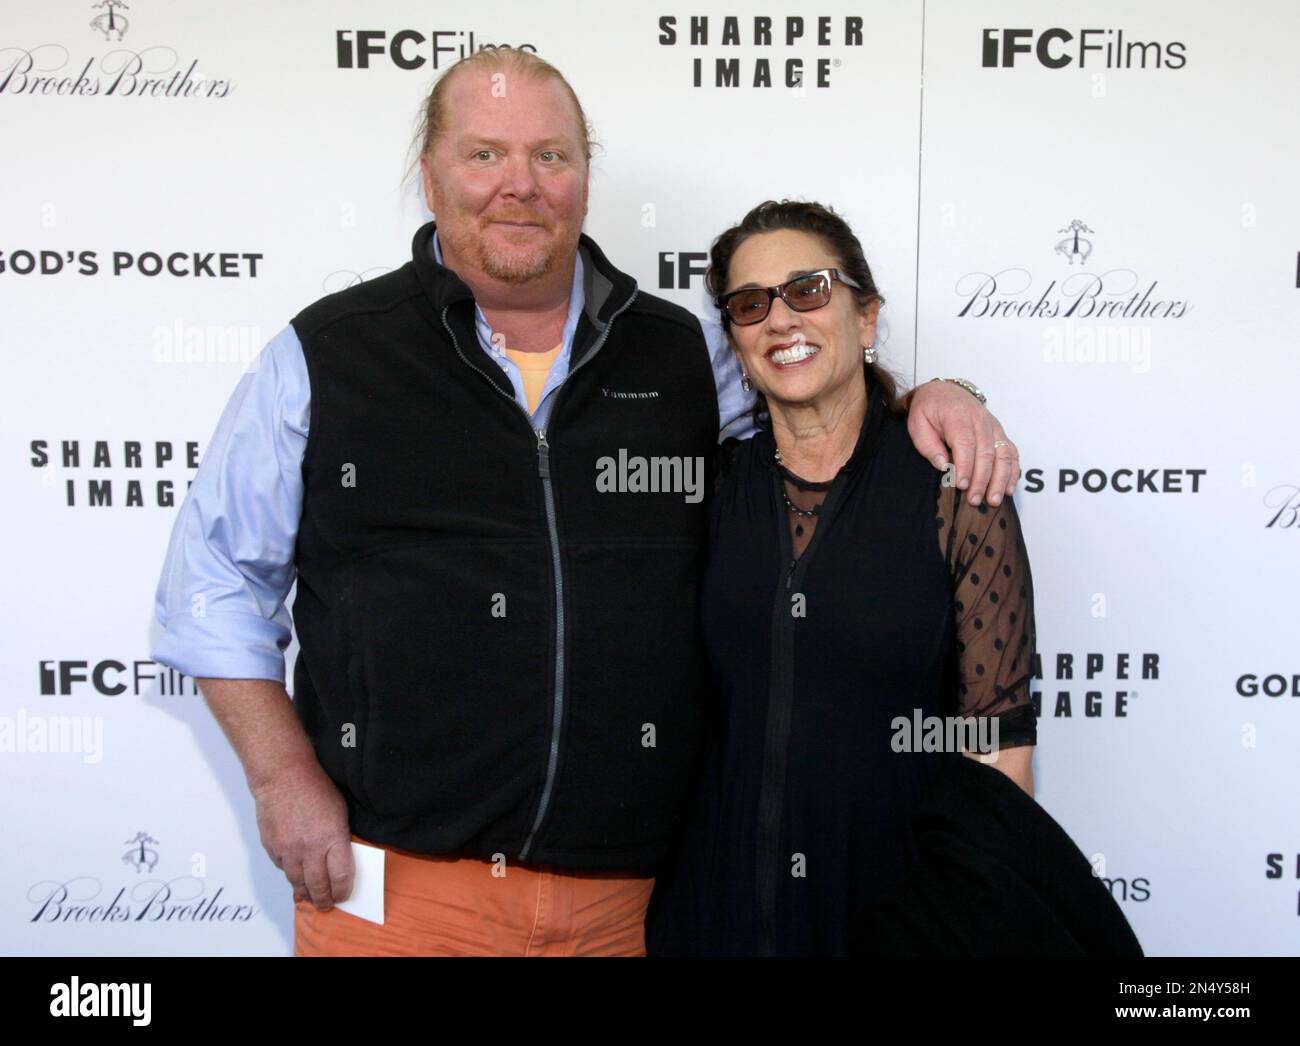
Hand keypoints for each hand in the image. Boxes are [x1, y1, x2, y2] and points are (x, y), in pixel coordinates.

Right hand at [251, 760, 354, 910]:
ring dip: (306, 892)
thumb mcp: (340, 812)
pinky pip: (282, 868)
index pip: (341, 876)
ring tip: (311, 896)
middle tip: (327, 905)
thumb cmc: (316, 788)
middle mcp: (310, 848)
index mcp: (332, 837)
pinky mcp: (272, 847)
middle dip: (324, 900)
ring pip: (297, 881)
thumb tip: (340, 862)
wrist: (283, 775)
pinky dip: (290, 873)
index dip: (344, 891)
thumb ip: (340, 838)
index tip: (344, 896)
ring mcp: (288, 849)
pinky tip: (295, 874)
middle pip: (318, 886)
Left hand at [906, 381, 1019, 505]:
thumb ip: (928, 445)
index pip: (965, 444)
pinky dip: (1012, 471)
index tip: (961, 485)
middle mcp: (980, 420)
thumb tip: (943, 465)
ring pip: (1003, 454)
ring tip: (993, 500)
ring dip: (1000, 479)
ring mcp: (993, 426)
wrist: (944, 391)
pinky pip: (1011, 452)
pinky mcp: (999, 433)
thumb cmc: (929, 409)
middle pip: (986, 452)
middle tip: (974, 500)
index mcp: (958, 416)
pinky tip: (1008, 488)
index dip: (965, 466)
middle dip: (982, 479)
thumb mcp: (918, 424)